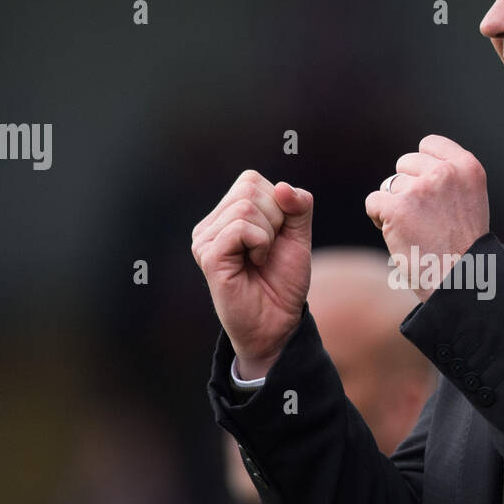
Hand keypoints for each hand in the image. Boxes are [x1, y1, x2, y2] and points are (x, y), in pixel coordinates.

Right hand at [191, 171, 312, 377]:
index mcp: (226, 215)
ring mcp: (205, 240)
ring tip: (260, 259)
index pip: (251, 180)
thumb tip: (283, 186)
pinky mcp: (208, 256)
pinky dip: (261, 244)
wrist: (277, 322)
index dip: (277, 204)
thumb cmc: (283, 282)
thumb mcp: (299, 236)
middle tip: (268, 250)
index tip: (276, 236)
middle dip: (275, 218)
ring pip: (246, 207)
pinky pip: (241, 228)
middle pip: (249, 189)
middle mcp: (210, 225)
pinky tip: (254, 264)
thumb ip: (298, 206)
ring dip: (268, 235)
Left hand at [365, 135, 489, 302]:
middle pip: (406, 163)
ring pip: (389, 185)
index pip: (429, 144)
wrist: (461, 282)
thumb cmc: (464, 250)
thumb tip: (414, 169)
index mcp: (468, 168)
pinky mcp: (397, 208)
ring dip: (394, 206)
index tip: (427, 190)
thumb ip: (449, 180)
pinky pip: (373, 202)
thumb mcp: (470, 202)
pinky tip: (397, 235)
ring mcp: (420, 189)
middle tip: (422, 218)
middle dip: (407, 187)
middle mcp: (445, 173)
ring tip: (414, 231)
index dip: (421, 167)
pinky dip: (379, 219)